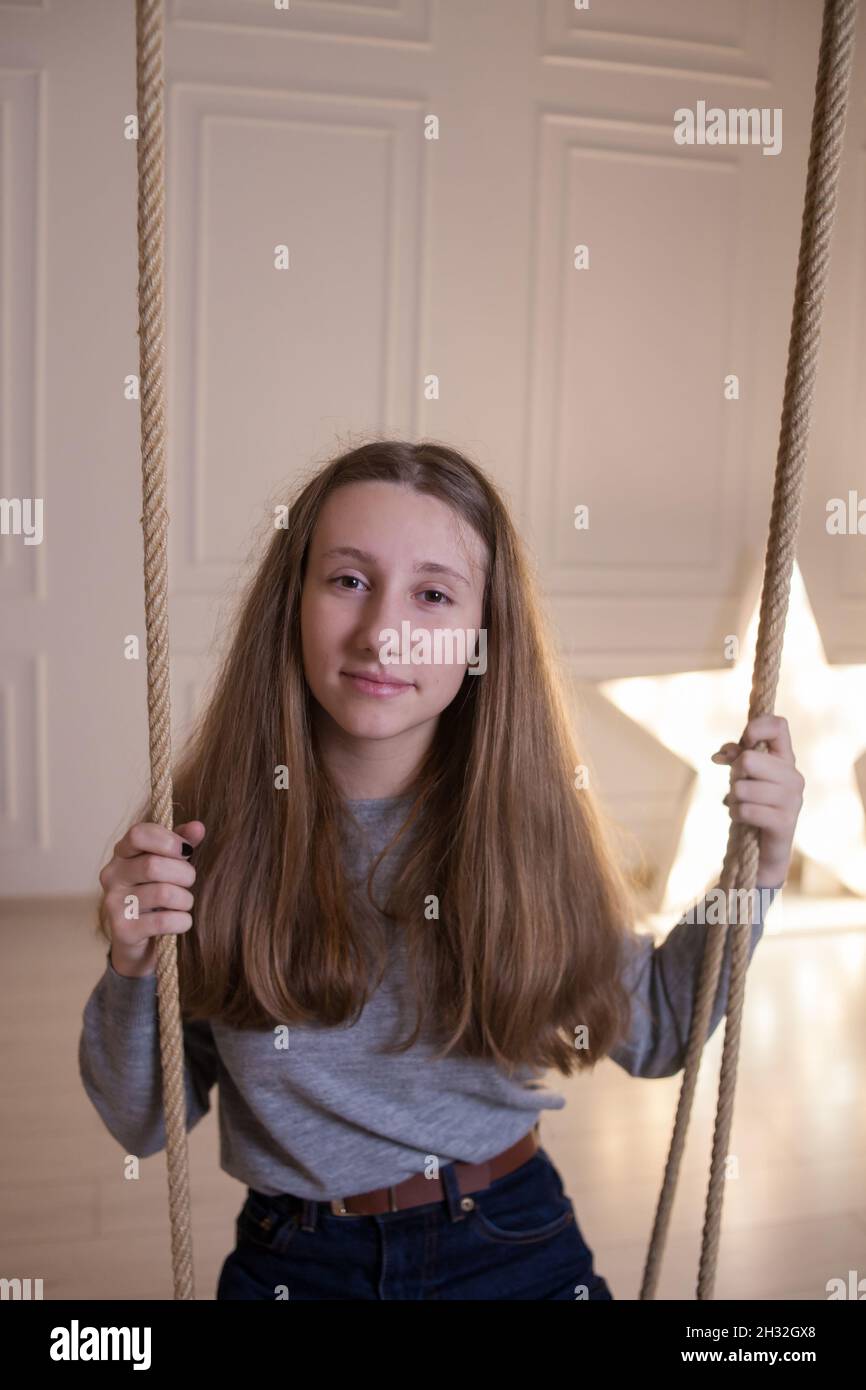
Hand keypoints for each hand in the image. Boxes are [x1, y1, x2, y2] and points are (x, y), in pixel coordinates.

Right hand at [98, 820, 205, 975]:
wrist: (139, 943)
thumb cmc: (157, 896)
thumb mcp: (169, 865)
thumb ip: (182, 843)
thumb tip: (198, 827)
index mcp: (122, 854)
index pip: (138, 834)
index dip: (168, 840)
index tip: (187, 850)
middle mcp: (112, 876)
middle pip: (153, 865)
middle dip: (184, 874)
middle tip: (189, 883)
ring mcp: (114, 904)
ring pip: (163, 893)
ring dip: (185, 900)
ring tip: (184, 903)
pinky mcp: (123, 930)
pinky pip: (163, 921)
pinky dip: (182, 921)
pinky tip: (181, 921)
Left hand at [711, 714, 802, 887]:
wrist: (763, 849)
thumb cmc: (753, 804)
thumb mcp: (742, 776)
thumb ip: (734, 756)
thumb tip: (719, 755)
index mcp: (786, 759)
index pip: (779, 726)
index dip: (755, 728)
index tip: (743, 742)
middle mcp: (794, 776)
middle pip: (749, 760)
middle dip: (734, 775)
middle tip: (739, 787)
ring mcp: (792, 800)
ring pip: (742, 787)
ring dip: (734, 799)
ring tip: (743, 805)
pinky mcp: (785, 822)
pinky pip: (745, 810)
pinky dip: (736, 814)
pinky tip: (743, 819)